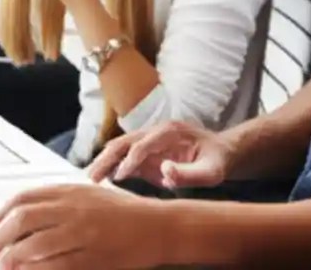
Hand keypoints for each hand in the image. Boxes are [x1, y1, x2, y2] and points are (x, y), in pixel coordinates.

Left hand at [0, 184, 169, 268]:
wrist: (157, 226)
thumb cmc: (121, 213)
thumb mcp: (85, 196)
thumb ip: (55, 202)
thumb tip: (18, 215)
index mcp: (68, 191)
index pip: (20, 199)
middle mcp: (71, 208)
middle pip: (20, 220)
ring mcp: (82, 233)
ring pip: (33, 244)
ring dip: (11, 258)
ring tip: (2, 266)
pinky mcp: (92, 256)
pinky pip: (55, 265)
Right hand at [85, 120, 235, 189]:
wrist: (220, 153)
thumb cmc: (217, 161)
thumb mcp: (211, 171)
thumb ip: (189, 173)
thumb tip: (164, 171)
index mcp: (170, 132)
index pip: (143, 144)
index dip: (130, 160)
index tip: (120, 176)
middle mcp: (155, 132)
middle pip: (124, 142)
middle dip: (107, 158)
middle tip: (91, 176)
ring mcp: (149, 142)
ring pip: (120, 147)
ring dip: (105, 161)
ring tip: (90, 178)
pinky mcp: (147, 153)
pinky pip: (125, 158)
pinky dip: (112, 166)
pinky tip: (102, 178)